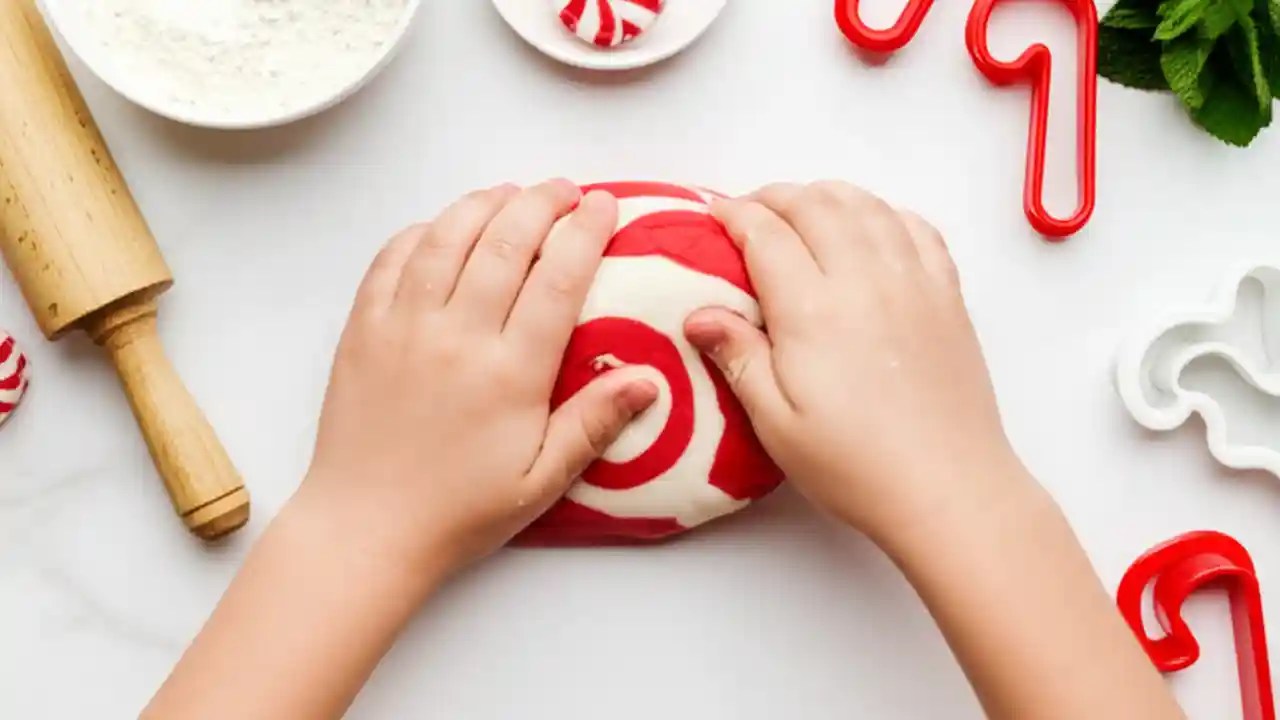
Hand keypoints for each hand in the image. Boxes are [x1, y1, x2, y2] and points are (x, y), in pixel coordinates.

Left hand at [302, 181, 655, 577]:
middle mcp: (457, 337)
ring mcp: (403, 327)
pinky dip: (422, 231)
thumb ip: (593, 424)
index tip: (604, 205)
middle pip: (505, 241)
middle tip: (565, 190)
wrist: (364, 529)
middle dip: (542, 202)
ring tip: (511, 195)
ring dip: (483, 204)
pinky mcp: (362, 330)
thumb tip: (648, 379)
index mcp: (510, 373)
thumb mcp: (541, 481)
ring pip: (447, 237)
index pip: (557, 278)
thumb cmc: (459, 512)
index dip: (585, 232)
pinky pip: (392, 259)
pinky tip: (443, 227)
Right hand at [685, 181, 1023, 543]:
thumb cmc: (855, 465)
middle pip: (815, 205)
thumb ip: (738, 357)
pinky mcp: (947, 295)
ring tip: (803, 209)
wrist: (948, 488)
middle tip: (751, 211)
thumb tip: (699, 313)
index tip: (715, 216)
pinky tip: (871, 227)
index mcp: (812, 310)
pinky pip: (916, 227)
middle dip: (775, 196)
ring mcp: (913, 281)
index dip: (735, 215)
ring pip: (867, 205)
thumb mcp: (776, 423)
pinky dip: (885, 213)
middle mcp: (864, 279)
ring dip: (828, 195)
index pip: (767, 233)